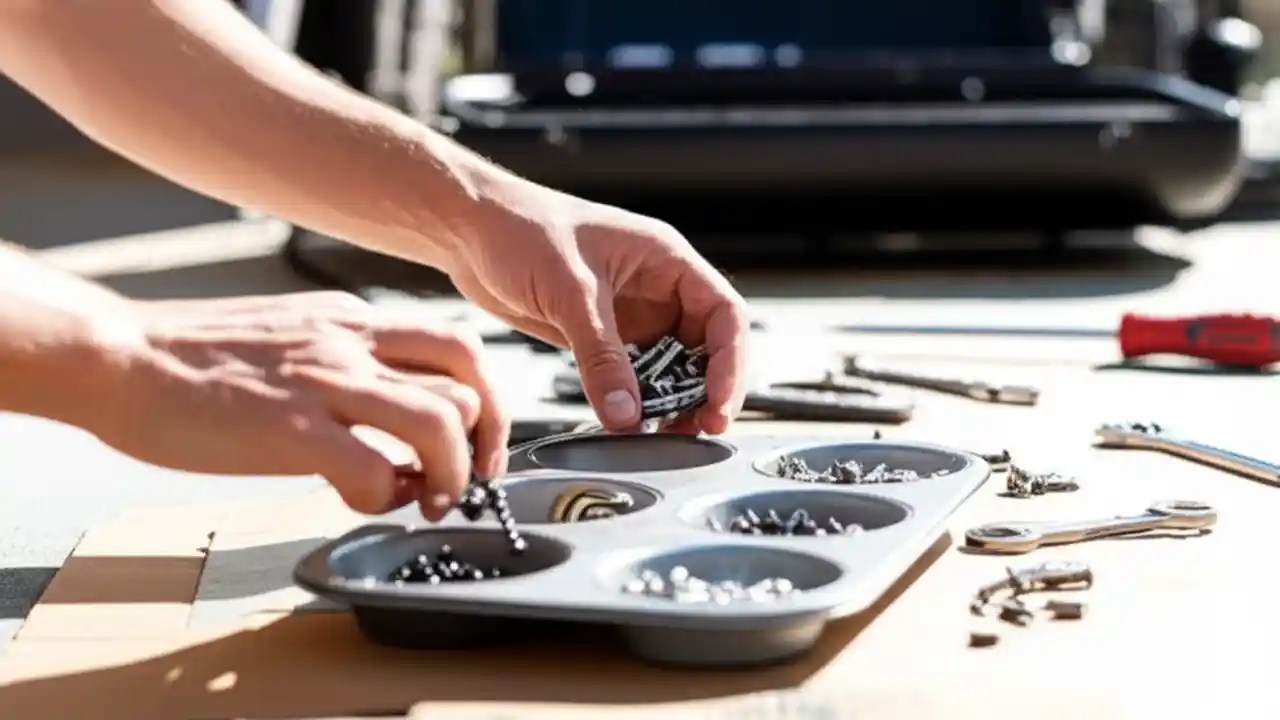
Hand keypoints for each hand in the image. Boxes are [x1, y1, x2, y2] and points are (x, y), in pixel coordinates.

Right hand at [92, 292, 507, 518]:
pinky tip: (362, 501)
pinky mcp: (290, 430)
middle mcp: (350, 343)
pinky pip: (375, 471)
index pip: (455, 346)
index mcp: (351, 321)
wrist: (118, 356)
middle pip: (468, 379)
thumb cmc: (192, 357)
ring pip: (440, 422)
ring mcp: (324, 383)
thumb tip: (386, 413)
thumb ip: (344, 362)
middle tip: (465, 478)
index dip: (483, 399)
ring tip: (427, 500)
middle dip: (483, 439)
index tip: (476, 440)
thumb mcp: (290, 334)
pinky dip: (384, 497)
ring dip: (450, 474)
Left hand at [447, 178, 749, 433]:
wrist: (470, 230)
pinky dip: (635, 404)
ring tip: (662, 434)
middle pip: (705, 349)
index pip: (725, 315)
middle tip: (695, 430)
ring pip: (670, 369)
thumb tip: (627, 414)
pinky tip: (627, 423)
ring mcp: (630, 316)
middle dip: (704, 392)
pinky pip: (632, 378)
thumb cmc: (521, 229)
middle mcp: (657, 289)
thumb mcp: (570, 292)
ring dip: (671, 402)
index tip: (719, 404)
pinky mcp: (601, 338)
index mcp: (666, 260)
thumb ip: (601, 356)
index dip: (730, 363)